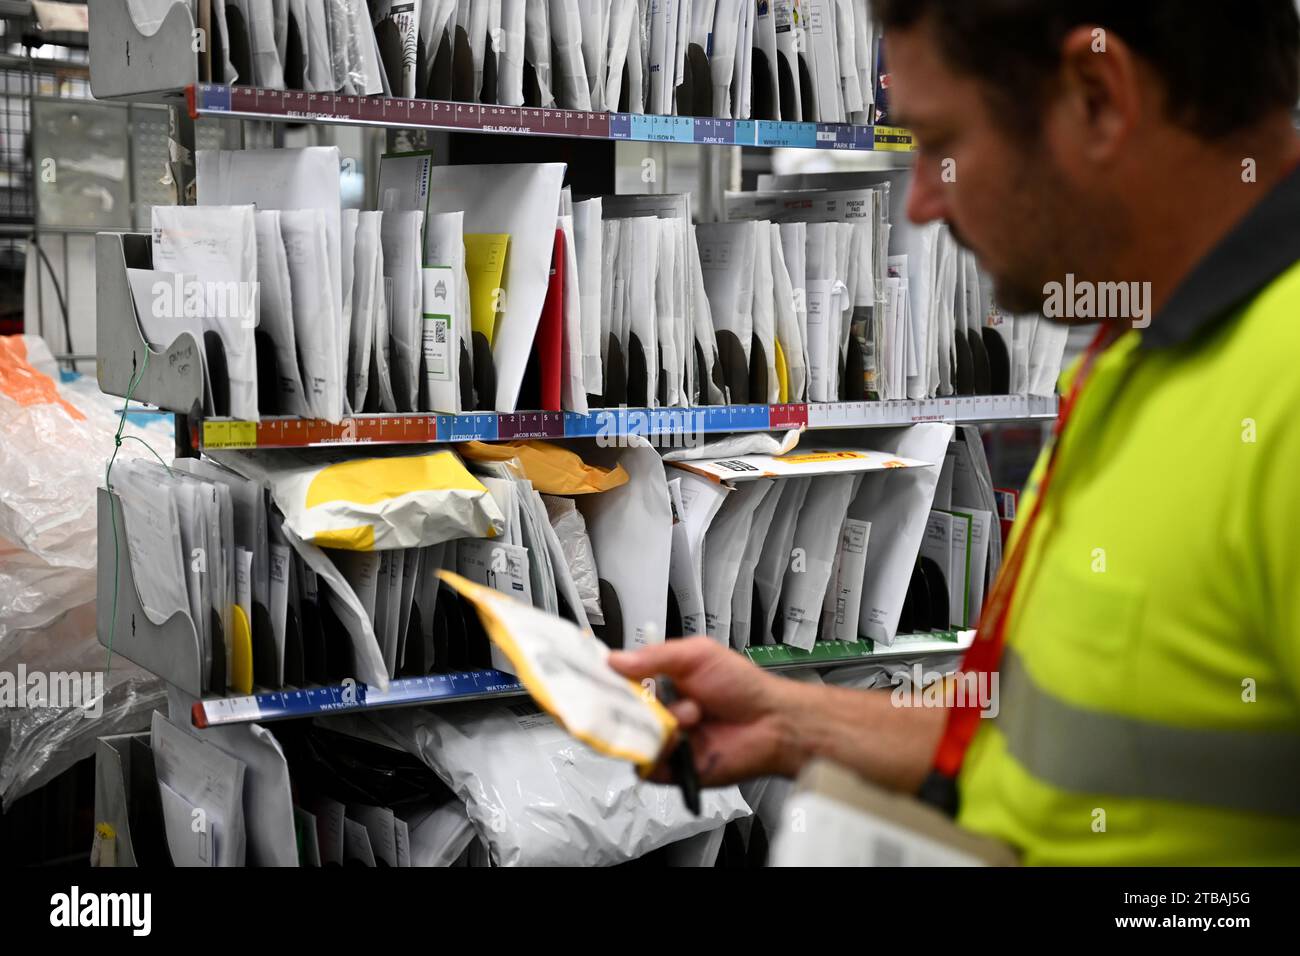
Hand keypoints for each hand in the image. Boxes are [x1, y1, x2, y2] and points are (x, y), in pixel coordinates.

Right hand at [609, 637, 806, 786]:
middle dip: (631, 706)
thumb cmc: (740, 685)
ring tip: (691, 715)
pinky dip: (660, 754)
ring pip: (634, 740)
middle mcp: (658, 713)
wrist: (772, 721)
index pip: (619, 684)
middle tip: (648, 699)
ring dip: (658, 726)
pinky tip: (682, 740)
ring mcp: (664, 741)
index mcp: (659, 683)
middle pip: (619, 715)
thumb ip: (655, 657)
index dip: (606, 682)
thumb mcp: (697, 655)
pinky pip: (648, 766)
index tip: (598, 678)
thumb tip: (613, 659)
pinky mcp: (673, 769)